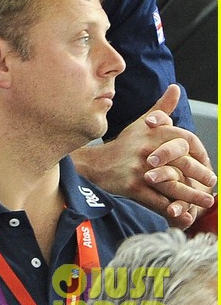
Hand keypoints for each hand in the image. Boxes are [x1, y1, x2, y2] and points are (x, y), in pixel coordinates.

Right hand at [75, 85, 214, 227]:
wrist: (94, 165)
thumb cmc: (123, 145)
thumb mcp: (141, 124)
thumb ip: (161, 108)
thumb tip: (175, 88)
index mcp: (150, 133)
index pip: (183, 139)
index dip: (198, 151)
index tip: (206, 160)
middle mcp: (146, 149)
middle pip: (181, 162)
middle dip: (199, 174)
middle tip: (211, 182)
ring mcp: (139, 169)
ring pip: (173, 184)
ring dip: (192, 196)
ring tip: (207, 201)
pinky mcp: (132, 187)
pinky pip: (158, 201)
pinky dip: (173, 211)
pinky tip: (184, 216)